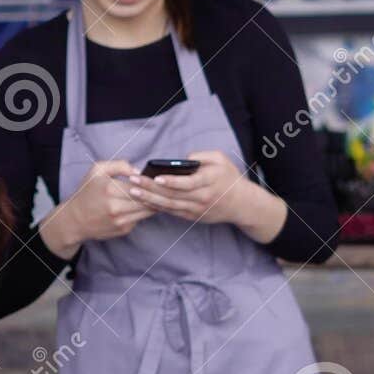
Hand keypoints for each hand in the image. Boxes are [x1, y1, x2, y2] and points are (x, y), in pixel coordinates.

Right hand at [40, 159, 155, 258]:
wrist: (75, 220)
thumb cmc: (87, 192)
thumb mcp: (97, 170)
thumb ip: (119, 165)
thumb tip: (139, 171)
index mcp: (110, 189)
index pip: (141, 185)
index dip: (151, 182)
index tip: (157, 179)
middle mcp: (115, 207)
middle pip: (147, 199)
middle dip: (157, 193)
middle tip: (164, 188)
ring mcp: (120, 220)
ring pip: (147, 211)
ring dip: (153, 203)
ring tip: (156, 195)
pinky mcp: (123, 229)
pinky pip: (140, 218)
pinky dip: (143, 212)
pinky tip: (143, 205)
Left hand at [127, 150, 257, 226]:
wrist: (241, 204)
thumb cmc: (228, 177)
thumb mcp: (220, 159)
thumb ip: (202, 156)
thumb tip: (182, 159)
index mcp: (209, 181)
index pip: (188, 183)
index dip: (171, 181)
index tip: (156, 177)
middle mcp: (202, 197)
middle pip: (173, 194)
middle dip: (151, 188)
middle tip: (133, 180)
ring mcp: (196, 209)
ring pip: (169, 205)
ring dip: (149, 199)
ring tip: (133, 190)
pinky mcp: (191, 216)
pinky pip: (171, 211)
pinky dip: (156, 206)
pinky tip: (143, 200)